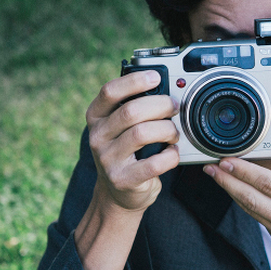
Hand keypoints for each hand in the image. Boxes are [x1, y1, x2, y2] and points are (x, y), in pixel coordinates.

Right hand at [85, 71, 179, 213]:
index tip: (156, 77)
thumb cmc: (126, 151)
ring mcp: (108, 160)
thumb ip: (133, 106)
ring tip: (174, 133)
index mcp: (96, 117)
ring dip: (166, 130)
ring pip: (141, 134)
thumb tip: (164, 86)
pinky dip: (170, 156)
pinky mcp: (123, 180)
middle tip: (174, 108)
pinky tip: (172, 153)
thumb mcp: (120, 126)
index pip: (109, 91)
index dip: (134, 81)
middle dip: (160, 105)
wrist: (118, 193)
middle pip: (130, 112)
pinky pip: (153, 163)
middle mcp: (97, 137)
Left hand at [203, 120, 270, 266]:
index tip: (226, 160)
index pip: (268, 184)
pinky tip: (237, 191)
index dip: (244, 172)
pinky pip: (259, 220)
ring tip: (217, 176)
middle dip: (228, 182)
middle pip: (252, 200)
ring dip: (233, 193)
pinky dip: (246, 204)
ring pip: (251, 212)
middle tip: (211, 167)